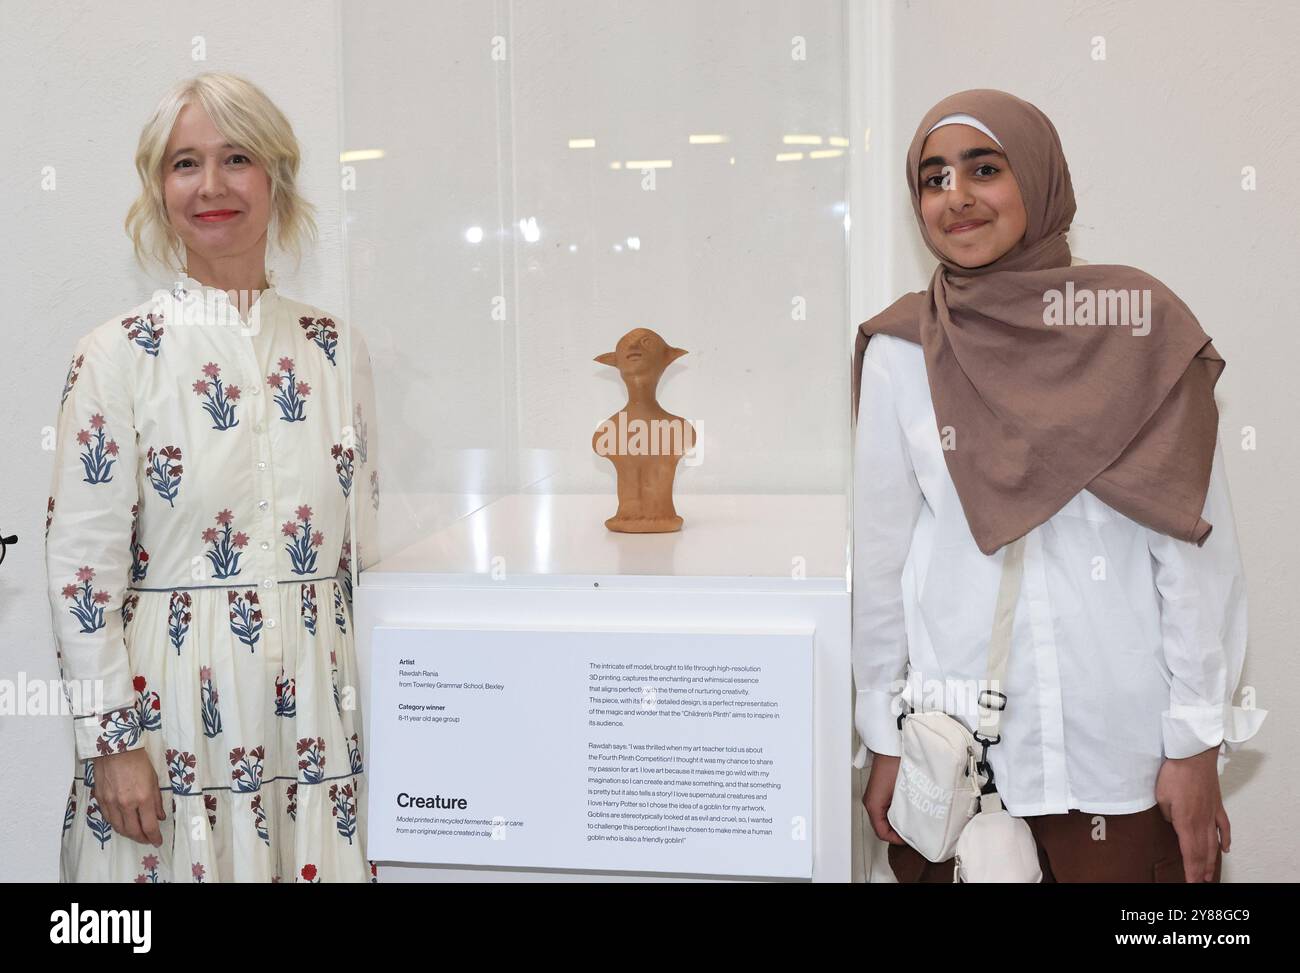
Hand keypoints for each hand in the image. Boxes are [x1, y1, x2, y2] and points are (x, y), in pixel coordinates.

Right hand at [91, 748, 164, 845]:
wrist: (115, 749)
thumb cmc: (138, 761)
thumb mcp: (154, 779)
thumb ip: (157, 800)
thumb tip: (160, 817)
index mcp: (143, 798)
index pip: (149, 826)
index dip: (154, 837)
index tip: (158, 841)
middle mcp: (126, 804)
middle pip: (133, 831)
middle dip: (142, 839)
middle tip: (148, 840)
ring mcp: (111, 803)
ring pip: (119, 828)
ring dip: (129, 834)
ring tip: (136, 834)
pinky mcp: (100, 800)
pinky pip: (109, 819)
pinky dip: (117, 825)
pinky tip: (123, 824)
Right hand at [862, 752, 905, 844]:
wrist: (892, 747)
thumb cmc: (894, 765)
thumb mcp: (900, 794)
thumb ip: (904, 814)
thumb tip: (912, 827)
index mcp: (873, 805)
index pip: (882, 833)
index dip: (897, 840)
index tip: (911, 839)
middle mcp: (871, 802)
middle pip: (882, 827)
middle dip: (897, 832)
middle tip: (913, 833)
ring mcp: (875, 796)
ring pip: (885, 817)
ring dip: (898, 822)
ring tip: (913, 822)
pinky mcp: (881, 791)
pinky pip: (887, 808)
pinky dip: (897, 813)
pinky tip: (909, 810)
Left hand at [1155, 746, 1228, 882]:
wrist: (1193, 756)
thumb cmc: (1174, 774)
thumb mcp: (1161, 797)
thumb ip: (1166, 814)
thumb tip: (1172, 822)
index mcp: (1186, 822)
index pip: (1190, 853)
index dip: (1191, 869)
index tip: (1191, 882)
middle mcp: (1202, 822)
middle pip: (1203, 852)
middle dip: (1201, 870)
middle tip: (1200, 883)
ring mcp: (1212, 814)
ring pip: (1213, 843)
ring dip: (1212, 860)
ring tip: (1210, 874)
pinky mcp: (1217, 805)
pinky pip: (1224, 827)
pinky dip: (1226, 839)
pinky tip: (1226, 849)